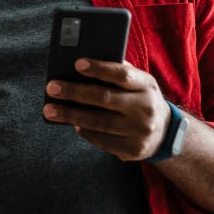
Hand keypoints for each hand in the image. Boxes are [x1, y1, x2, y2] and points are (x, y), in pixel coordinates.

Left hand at [43, 58, 172, 160]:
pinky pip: (101, 140)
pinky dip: (84, 131)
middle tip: (51, 88)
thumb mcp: (137, 82)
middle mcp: (146, 108)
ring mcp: (140, 131)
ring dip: (70, 115)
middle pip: (105, 98)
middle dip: (74, 92)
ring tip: (49, 110)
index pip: (122, 75)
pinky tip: (71, 124)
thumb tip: (79, 66)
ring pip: (99, 122)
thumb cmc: (139, 98)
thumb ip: (116, 72)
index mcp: (146, 85)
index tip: (77, 64)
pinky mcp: (132, 149)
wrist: (165, 132)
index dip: (99, 69)